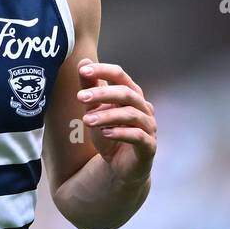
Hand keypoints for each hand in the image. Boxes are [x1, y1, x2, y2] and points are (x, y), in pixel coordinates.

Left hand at [75, 58, 155, 185]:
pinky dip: (121, 133)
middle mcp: (143, 108)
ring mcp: (149, 127)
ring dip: (107, 115)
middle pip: (127, 93)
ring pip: (131, 114)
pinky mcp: (149, 146)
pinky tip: (105, 133)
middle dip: (102, 93)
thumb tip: (83, 62)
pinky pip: (138, 136)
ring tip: (86, 120)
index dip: (103, 70)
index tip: (83, 70)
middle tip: (80, 97)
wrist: (120, 166)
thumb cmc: (110, 134)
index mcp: (132, 95)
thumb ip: (90, 88)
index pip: (120, 76)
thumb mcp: (95, 111)